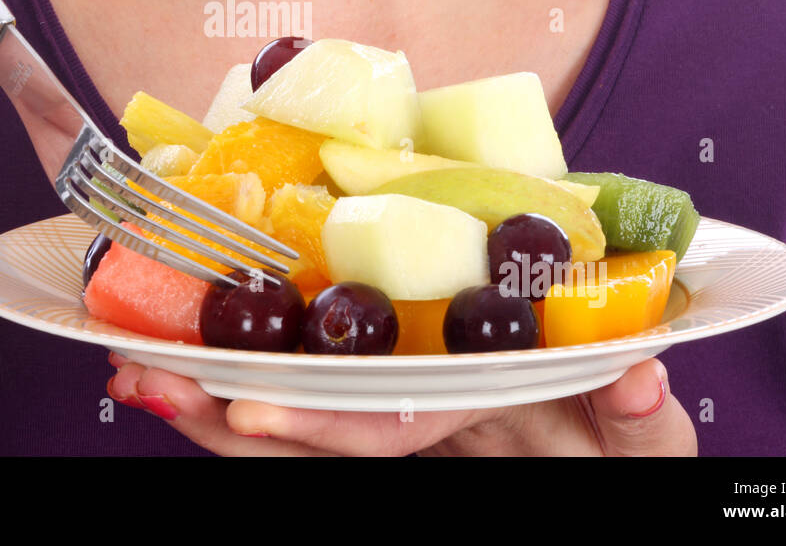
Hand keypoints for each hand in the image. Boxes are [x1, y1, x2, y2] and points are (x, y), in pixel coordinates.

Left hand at [105, 354, 696, 455]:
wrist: (616, 441)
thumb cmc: (629, 443)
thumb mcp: (644, 445)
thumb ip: (641, 421)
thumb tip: (639, 378)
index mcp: (468, 422)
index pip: (382, 431)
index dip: (314, 425)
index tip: (243, 412)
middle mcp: (419, 418)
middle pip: (311, 429)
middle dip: (223, 415)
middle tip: (140, 378)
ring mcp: (403, 402)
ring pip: (302, 405)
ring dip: (219, 388)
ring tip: (140, 365)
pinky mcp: (399, 378)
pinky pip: (319, 379)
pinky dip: (259, 366)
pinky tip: (201, 340)